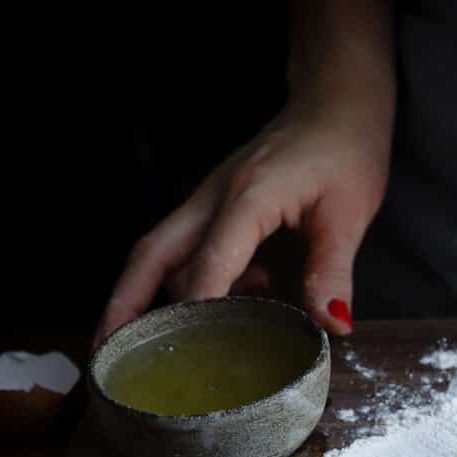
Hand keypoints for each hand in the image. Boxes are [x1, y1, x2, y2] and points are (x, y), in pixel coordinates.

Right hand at [90, 79, 394, 353]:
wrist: (337, 97)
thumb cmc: (346, 146)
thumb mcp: (349, 213)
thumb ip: (332, 270)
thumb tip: (333, 325)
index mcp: (247, 197)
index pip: (208, 264)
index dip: (194, 314)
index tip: (183, 359)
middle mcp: (214, 196)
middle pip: (151, 254)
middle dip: (124, 305)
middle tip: (107, 357)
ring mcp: (209, 196)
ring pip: (159, 249)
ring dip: (144, 294)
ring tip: (142, 346)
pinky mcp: (215, 199)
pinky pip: (182, 243)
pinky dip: (184, 276)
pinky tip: (226, 297)